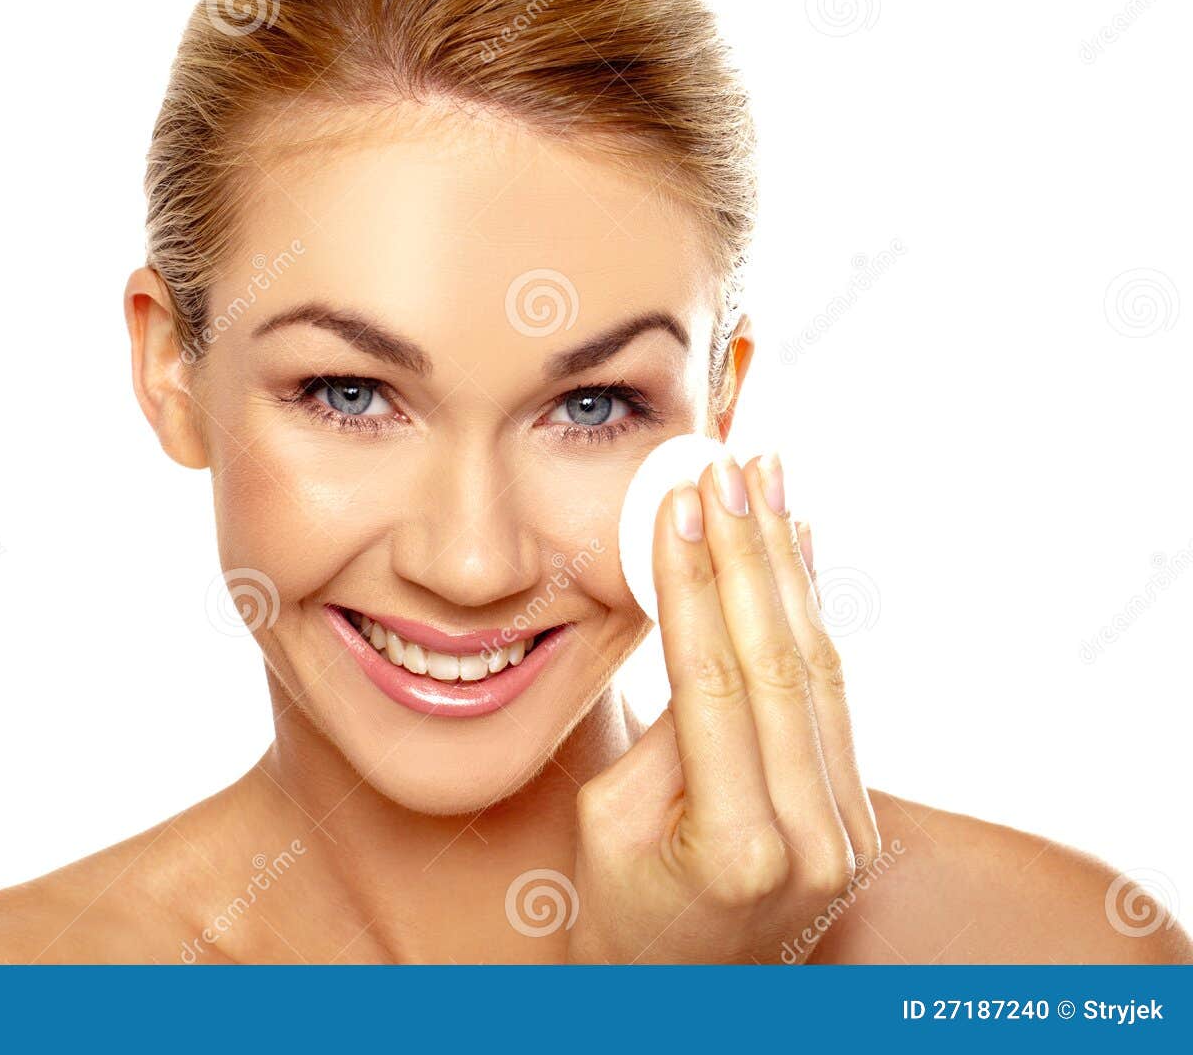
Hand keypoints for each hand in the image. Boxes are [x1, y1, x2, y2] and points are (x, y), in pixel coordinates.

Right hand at [568, 451, 880, 963]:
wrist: (682, 1000)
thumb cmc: (624, 919)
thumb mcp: (611, 828)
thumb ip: (669, 736)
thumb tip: (704, 632)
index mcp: (739, 846)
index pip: (715, 682)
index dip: (695, 582)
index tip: (679, 501)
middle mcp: (814, 838)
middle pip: (779, 663)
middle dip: (750, 553)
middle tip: (730, 467)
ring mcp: (848, 829)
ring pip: (819, 670)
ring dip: (790, 569)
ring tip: (768, 485)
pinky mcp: (856, 815)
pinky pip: (832, 698)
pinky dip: (811, 619)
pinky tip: (799, 556)